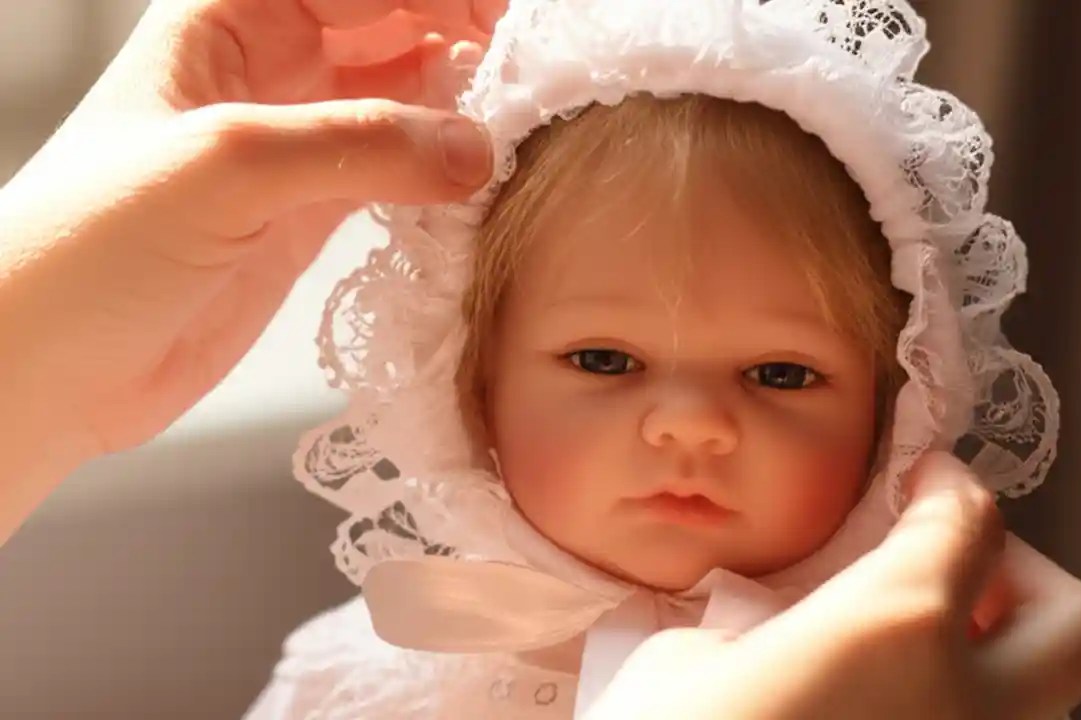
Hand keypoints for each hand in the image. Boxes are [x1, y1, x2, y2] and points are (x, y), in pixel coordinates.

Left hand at [0, 0, 502, 538]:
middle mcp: (269, 71)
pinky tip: (477, 186)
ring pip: (404, 102)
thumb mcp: (224, 166)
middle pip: (392, 27)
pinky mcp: (311, 216)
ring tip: (515, 135)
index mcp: (230, 20)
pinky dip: (441, 178)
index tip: (511, 25)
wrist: (45, 371)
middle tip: (531, 81)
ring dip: (461, 113)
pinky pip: (398, 174)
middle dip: (463, 42)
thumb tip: (475, 150)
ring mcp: (295, 146)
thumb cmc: (86, 249)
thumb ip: (355, 146)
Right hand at [591, 453, 1080, 719]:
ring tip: (920, 659)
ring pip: (1046, 706)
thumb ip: (760, 628)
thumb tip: (772, 629)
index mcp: (900, 626)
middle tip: (958, 572)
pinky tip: (895, 712)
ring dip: (999, 666)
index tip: (927, 478)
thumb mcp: (688, 664)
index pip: (970, 521)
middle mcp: (970, 702)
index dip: (949, 484)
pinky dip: (963, 717)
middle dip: (1030, 582)